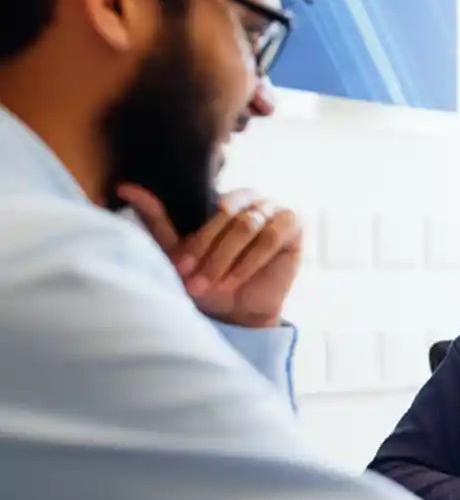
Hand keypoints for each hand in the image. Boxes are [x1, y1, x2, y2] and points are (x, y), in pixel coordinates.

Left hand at [121, 185, 301, 328]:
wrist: (241, 311)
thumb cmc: (210, 279)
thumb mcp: (180, 251)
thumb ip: (157, 218)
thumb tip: (125, 188)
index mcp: (223, 198)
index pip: (207, 209)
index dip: (195, 241)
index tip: (179, 268)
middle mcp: (250, 197)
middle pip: (227, 216)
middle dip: (209, 253)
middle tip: (194, 281)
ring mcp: (274, 208)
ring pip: (246, 227)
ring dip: (227, 260)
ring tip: (214, 285)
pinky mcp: (293, 225)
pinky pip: (270, 239)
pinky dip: (250, 263)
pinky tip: (235, 282)